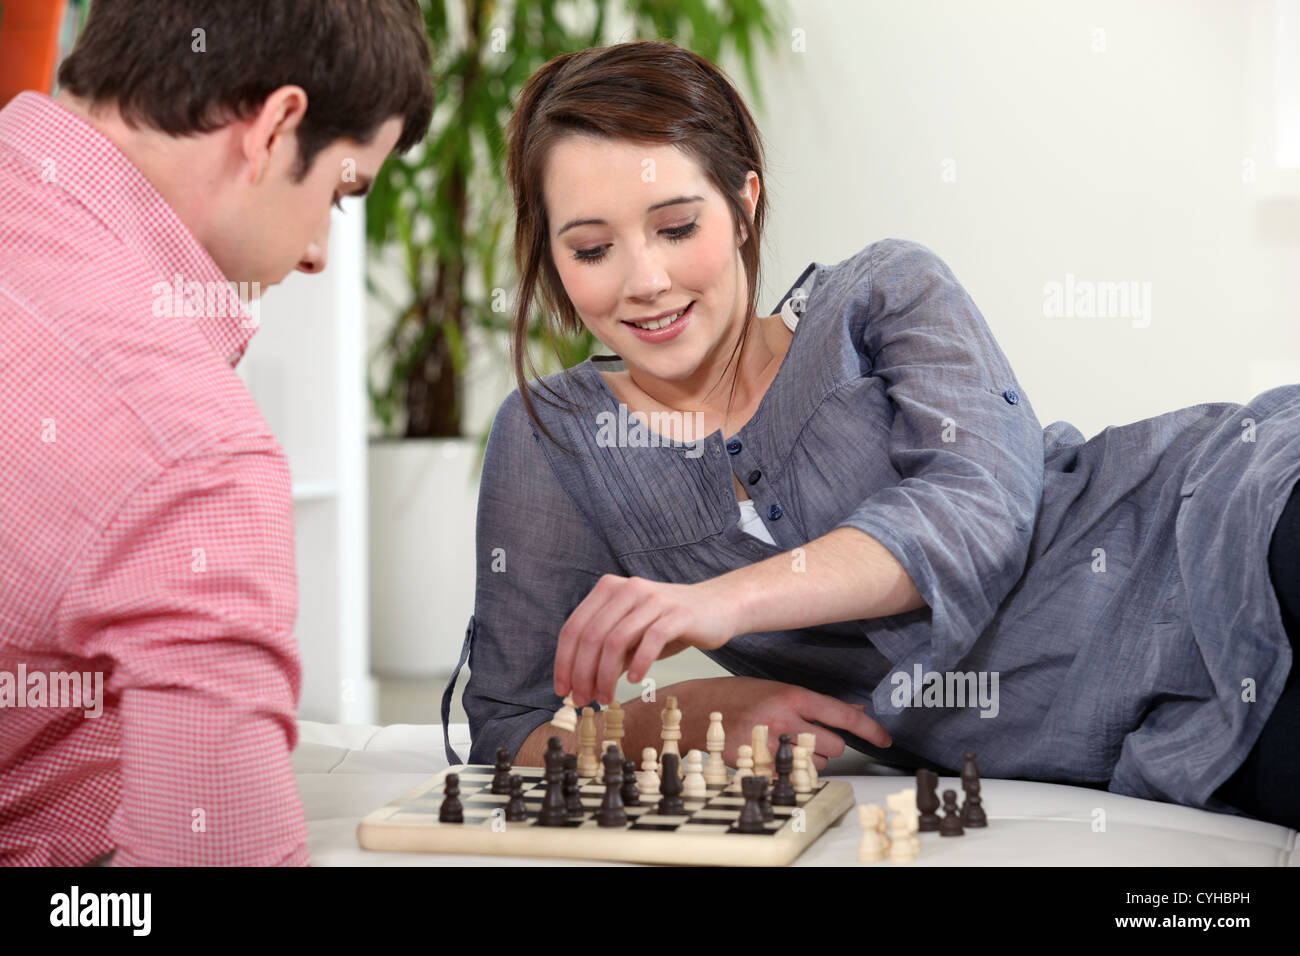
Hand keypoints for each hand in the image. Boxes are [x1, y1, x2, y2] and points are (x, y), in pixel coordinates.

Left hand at [553, 574, 738, 706]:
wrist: (718, 607)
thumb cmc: (670, 625)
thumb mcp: (633, 638)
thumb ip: (608, 655)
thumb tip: (581, 687)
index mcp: (609, 589)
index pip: (574, 627)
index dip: (564, 662)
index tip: (562, 690)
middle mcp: (628, 589)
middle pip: (592, 636)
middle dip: (583, 674)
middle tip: (583, 700)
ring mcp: (653, 599)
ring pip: (616, 640)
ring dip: (606, 676)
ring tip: (606, 698)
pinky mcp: (678, 613)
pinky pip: (651, 640)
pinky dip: (638, 664)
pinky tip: (633, 680)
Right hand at [668, 676, 891, 770]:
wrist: (691, 712)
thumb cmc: (730, 697)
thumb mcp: (774, 690)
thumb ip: (811, 704)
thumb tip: (852, 712)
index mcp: (790, 696)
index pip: (841, 716)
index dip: (868, 730)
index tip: (885, 739)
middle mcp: (783, 720)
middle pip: (833, 747)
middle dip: (827, 748)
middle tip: (808, 740)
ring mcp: (768, 745)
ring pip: (812, 766)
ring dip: (805, 762)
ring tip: (780, 746)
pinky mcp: (755, 765)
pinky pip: (787, 779)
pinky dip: (784, 774)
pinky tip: (768, 759)